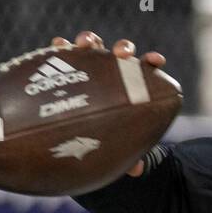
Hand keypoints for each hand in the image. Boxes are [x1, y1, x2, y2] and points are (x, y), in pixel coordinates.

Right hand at [50, 31, 165, 175]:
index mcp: (131, 84)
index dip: (151, 61)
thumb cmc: (105, 138)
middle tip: (120, 54)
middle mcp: (111, 71)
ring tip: (84, 44)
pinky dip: (61, 46)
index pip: (146, 68)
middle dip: (122, 48)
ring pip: (92, 45)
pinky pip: (62, 53)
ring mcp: (89, 66)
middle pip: (121, 52)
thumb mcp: (118, 147)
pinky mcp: (65, 66)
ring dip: (90, 40)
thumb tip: (137, 172)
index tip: (154, 61)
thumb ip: (129, 156)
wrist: (77, 134)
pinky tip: (57, 45)